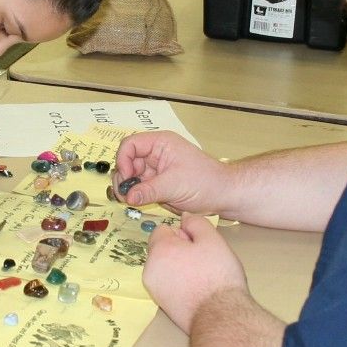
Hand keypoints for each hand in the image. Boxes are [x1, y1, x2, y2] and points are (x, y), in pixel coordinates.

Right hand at [112, 131, 228, 213]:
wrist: (223, 195)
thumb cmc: (206, 182)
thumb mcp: (174, 185)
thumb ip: (149, 190)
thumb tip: (128, 196)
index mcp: (161, 143)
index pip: (130, 145)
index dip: (123, 160)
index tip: (127, 178)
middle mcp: (156, 154)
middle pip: (128, 161)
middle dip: (124, 178)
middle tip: (124, 195)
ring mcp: (156, 169)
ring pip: (132, 176)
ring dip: (128, 188)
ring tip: (130, 201)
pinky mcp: (158, 183)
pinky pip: (140, 187)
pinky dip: (135, 195)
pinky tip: (137, 202)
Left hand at [143, 213, 247, 333]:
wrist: (221, 317)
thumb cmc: (218, 277)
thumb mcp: (213, 240)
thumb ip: (196, 223)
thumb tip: (185, 218)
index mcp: (160, 250)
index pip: (162, 230)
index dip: (181, 234)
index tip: (196, 245)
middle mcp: (150, 269)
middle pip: (161, 249)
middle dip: (178, 250)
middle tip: (201, 261)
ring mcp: (154, 288)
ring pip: (164, 267)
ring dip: (178, 267)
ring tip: (200, 277)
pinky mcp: (161, 304)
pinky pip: (166, 283)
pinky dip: (178, 283)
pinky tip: (196, 289)